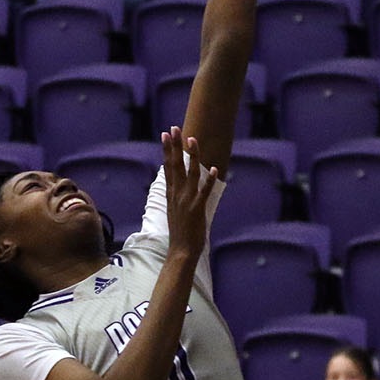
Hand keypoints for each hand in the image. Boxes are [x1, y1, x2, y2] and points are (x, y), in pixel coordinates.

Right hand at [160, 127, 219, 260]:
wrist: (180, 252)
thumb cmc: (180, 233)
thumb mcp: (174, 210)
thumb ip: (175, 195)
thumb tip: (174, 185)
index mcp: (171, 194)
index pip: (168, 166)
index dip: (167, 150)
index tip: (165, 134)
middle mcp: (177, 194)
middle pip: (175, 165)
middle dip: (174, 146)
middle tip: (173, 128)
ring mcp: (186, 201)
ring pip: (190, 174)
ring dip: (192, 156)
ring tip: (192, 140)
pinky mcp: (197, 209)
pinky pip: (203, 192)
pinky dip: (208, 180)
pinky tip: (214, 169)